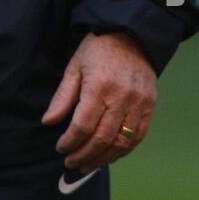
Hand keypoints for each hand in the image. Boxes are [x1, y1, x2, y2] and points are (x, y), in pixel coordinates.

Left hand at [41, 31, 156, 173]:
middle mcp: (122, 97)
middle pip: (102, 138)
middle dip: (84, 155)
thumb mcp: (74, 67)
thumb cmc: (97, 50)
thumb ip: (63, 97)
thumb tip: (48, 122)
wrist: (131, 34)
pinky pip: (138, 136)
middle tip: (71, 163)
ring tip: (87, 165)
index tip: (60, 148)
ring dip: (103, 159)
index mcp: (99, 86)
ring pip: (121, 142)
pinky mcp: (150, 106)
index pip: (83, 125)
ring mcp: (139, 103)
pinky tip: (109, 157)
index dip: (70, 141)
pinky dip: (123, 151)